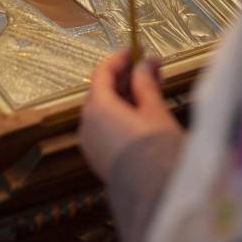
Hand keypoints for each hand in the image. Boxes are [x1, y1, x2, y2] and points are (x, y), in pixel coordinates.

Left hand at [80, 51, 181, 182]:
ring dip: (124, 98)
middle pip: (102, 92)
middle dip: (126, 79)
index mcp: (97, 107)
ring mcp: (90, 143)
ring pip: (104, 111)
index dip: (119, 59)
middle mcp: (87, 124)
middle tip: (151, 70)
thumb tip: (146, 64)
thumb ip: (146, 83)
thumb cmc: (154, 148)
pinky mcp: (98, 157)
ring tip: (151, 91)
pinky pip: (105, 128)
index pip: (102, 73)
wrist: (152, 192)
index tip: (135, 50)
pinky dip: (120, 116)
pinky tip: (142, 115)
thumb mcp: (154, 109)